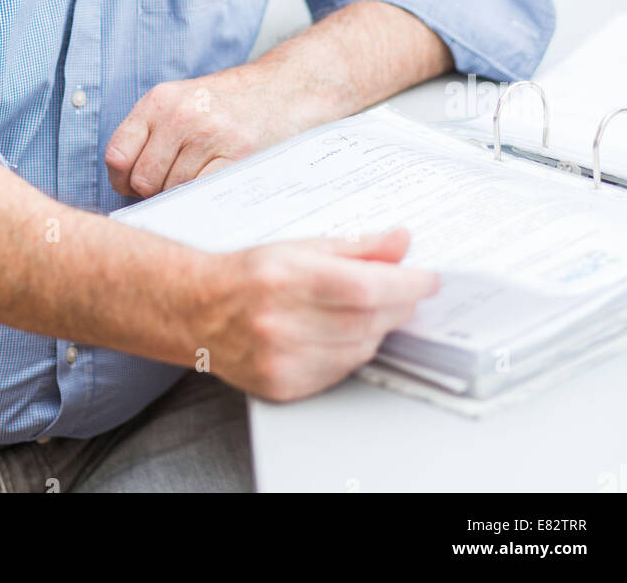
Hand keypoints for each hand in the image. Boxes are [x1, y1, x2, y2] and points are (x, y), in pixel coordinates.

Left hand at [105, 65, 287, 197]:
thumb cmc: (228, 105)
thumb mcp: (182, 102)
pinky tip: (215, 184)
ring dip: (183, 193)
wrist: (284, 90)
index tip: (135, 185)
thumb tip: (126, 185)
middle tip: (178, 182)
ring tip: (203, 174)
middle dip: (156, 191)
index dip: (122, 180)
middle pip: (143, 180)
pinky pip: (200, 193)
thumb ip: (152, 134)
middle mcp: (180, 115)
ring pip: (172, 191)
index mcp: (159, 100)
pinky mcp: (236, 154)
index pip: (117, 155)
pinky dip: (203, 197)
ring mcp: (209, 135)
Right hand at [204, 228, 439, 400]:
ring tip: (366, 308)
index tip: (428, 279)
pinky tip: (342, 333)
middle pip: (369, 320)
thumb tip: (401, 240)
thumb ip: (357, 247)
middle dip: (398, 304)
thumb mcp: (301, 246)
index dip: (407, 284)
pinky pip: (341, 371)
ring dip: (377, 328)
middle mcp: (282, 322)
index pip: (367, 287)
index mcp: (287, 277)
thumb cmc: (250, 274)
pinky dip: (353, 351)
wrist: (198, 310)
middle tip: (404, 290)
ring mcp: (282, 359)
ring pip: (360, 349)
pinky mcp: (284, 385)